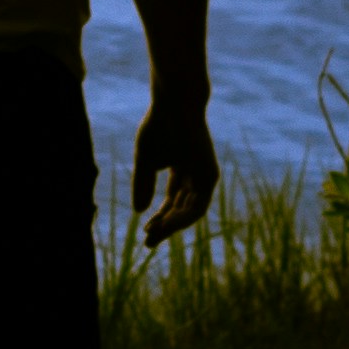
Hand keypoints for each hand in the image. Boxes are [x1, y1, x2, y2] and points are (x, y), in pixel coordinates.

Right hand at [130, 95, 216, 243]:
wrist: (175, 104)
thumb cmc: (159, 126)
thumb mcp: (145, 160)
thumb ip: (142, 184)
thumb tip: (138, 212)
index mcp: (182, 169)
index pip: (172, 201)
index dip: (158, 217)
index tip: (144, 232)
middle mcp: (195, 174)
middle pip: (181, 209)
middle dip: (164, 226)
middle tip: (147, 243)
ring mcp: (204, 175)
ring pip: (190, 211)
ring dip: (172, 225)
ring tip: (154, 236)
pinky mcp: (210, 174)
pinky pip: (198, 204)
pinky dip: (182, 217)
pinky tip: (167, 225)